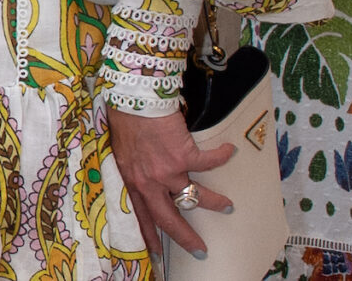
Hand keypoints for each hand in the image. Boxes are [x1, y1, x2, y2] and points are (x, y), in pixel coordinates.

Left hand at [107, 105, 233, 259]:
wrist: (134, 98)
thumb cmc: (126, 118)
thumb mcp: (123, 150)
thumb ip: (135, 168)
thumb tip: (146, 174)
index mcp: (132, 180)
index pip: (141, 216)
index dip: (150, 236)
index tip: (156, 254)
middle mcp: (149, 181)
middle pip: (169, 218)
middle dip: (186, 237)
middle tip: (200, 249)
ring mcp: (167, 170)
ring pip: (195, 195)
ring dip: (213, 202)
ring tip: (226, 206)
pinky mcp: (183, 155)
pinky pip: (209, 162)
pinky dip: (221, 156)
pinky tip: (229, 151)